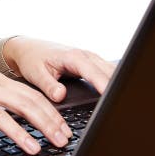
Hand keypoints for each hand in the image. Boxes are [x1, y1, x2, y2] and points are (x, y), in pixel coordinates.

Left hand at [1, 37, 115, 101]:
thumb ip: (48, 85)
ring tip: (124, 102)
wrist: (29, 50)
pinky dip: (114, 82)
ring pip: (112, 71)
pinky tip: (118, 94)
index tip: (112, 96)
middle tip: (124, 105)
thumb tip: (60, 95)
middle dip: (118, 86)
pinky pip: (108, 72)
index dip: (104, 84)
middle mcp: (85, 55)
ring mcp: (90, 59)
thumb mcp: (35, 73)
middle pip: (109, 71)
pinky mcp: (92, 64)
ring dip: (119, 83)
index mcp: (72, 57)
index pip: (93, 72)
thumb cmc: (32, 59)